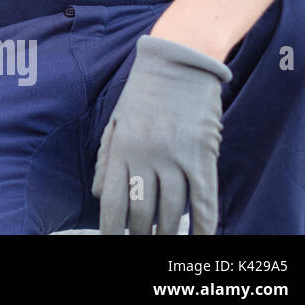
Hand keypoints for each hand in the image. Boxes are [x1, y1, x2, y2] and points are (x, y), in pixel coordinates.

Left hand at [91, 34, 231, 233]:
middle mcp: (146, 156)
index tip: (111, 241)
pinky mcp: (202, 155)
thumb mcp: (117, 121)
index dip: (112, 229)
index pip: (113, 202)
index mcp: (121, 148)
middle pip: (143, 211)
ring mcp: (176, 157)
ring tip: (165, 243)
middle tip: (142, 241)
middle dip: (141, 233)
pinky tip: (200, 238)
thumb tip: (100, 195)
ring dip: (168, 232)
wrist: (178, 61)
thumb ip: (107, 159)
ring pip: (172, 209)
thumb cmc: (144, 92)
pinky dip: (203, 224)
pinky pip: (204, 199)